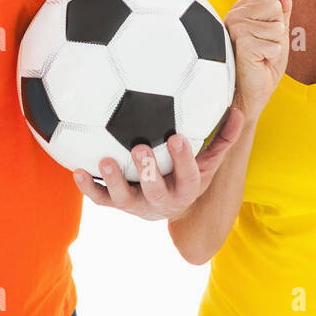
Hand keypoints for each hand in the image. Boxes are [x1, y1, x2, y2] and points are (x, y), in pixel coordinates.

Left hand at [72, 107, 246, 220]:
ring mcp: (137, 205)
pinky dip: (88, 187)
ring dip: (114, 181)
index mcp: (187, 189)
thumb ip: (223, 137)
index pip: (190, 177)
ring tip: (103, 161)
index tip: (178, 136)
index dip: (184, 160)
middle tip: (140, 148)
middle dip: (148, 173)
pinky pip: (101, 199)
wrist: (172, 204)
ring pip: (125, 200)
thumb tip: (239, 110)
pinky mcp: (117, 204)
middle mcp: (162, 201)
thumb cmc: (190, 171)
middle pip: (156, 192)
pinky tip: (76, 170)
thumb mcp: (209, 159)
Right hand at [224, 0, 292, 123]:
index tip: (263, 35)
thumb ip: (281, 10)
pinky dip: (272, 57)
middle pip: (274, 6)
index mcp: (240, 9)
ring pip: (277, 26)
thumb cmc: (261, 64)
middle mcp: (234, 15)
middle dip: (277, 31)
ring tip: (259, 56)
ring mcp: (235, 27)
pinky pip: (275, 44)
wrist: (249, 94)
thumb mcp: (276, 34)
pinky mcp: (241, 43)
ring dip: (275, 45)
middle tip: (262, 47)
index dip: (276, 17)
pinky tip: (257, 63)